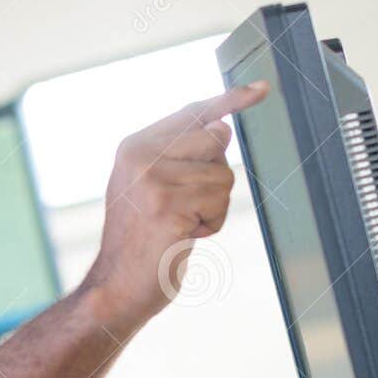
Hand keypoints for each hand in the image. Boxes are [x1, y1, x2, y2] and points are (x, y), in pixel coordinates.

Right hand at [83, 80, 268, 331]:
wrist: (115, 288)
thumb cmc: (141, 242)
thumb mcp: (153, 188)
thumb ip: (182, 155)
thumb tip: (223, 126)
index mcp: (134, 146)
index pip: (192, 113)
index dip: (230, 100)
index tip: (261, 89)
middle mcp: (140, 155)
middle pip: (216, 139)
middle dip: (213, 176)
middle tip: (182, 206)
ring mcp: (152, 180)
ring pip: (223, 175)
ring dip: (212, 208)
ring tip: (179, 226)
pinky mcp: (168, 206)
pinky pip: (219, 203)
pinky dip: (210, 226)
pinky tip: (181, 238)